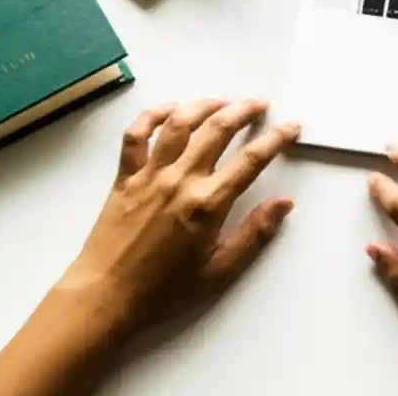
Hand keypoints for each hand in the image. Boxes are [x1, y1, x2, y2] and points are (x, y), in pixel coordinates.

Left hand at [60, 99, 300, 335]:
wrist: (107, 295)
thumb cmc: (165, 290)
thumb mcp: (219, 272)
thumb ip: (254, 234)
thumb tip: (284, 203)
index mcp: (207, 204)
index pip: (251, 161)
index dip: (276, 139)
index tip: (291, 126)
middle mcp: (180, 180)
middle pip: (217, 130)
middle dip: (243, 110)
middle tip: (259, 104)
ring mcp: (149, 174)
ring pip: (179, 123)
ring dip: (204, 105)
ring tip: (222, 101)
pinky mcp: (124, 176)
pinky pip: (136, 135)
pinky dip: (152, 115)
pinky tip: (169, 109)